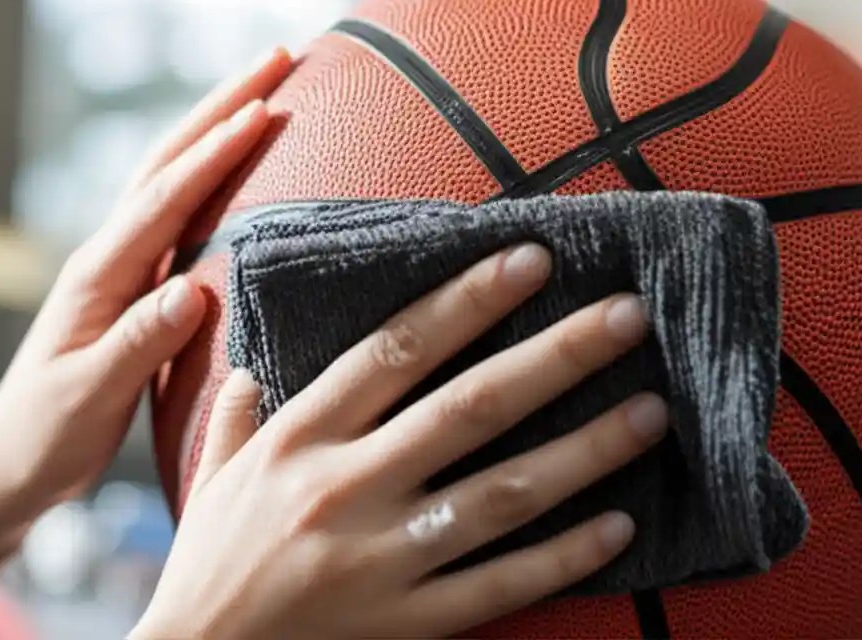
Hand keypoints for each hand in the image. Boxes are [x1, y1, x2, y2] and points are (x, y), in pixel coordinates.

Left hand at [0, 49, 294, 586]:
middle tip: (276, 57)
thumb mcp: (89, 399)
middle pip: (166, 162)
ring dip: (215, 125)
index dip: (212, 155)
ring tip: (265, 86)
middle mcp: (107, 257)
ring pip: (171, 176)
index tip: (262, 112)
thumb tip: (194, 291)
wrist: (10, 464)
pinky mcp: (135, 283)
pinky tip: (236, 160)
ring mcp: (121, 266)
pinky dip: (210, 171)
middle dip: (219, 106)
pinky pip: (178, 210)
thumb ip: (138, 345)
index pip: (162, 201)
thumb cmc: (46, 437)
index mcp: (98, 276)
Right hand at [131, 245, 669, 639]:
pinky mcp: (407, 625)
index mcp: (299, 438)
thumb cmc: (211, 567)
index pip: (395, 350)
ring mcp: (380, 561)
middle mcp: (344, 489)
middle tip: (627, 315)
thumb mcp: (213, 476)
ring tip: (651, 412)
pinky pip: (500, 586)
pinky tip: (619, 526)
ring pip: (503, 495)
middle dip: (556, 356)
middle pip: (469, 408)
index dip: (468, 300)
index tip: (532, 258)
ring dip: (585, 450)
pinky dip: (564, 557)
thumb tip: (254, 360)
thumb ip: (239, 413)